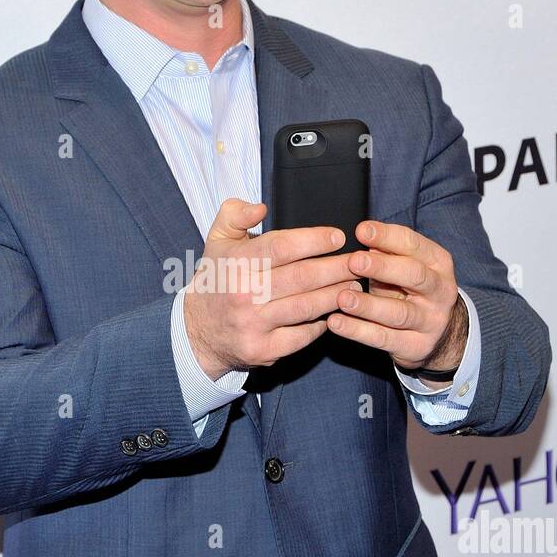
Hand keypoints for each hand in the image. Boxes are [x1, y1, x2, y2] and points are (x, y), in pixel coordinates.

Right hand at [183, 198, 362, 380]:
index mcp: (235, 264)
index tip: (338, 237)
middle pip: (301, 278)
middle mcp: (244, 295)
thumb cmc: (217, 280)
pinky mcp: (262, 349)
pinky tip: (334, 313)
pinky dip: (321, 325)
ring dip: (336, 295)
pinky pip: (301, 336)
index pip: (281, 247)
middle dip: (336, 268)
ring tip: (355, 285)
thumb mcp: (217, 240)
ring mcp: (253, 325)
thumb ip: (235, 214)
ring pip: (306, 308)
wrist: (197, 330)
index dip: (314, 240)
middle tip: (359, 261)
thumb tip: (260, 207)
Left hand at [326, 219, 467, 371]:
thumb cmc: (411, 290)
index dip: (387, 236)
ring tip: (342, 298)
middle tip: (354, 261)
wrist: (439, 333)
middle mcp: (440, 291)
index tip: (361, 231)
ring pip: (399, 313)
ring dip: (368, 305)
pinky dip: (357, 331)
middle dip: (382, 267)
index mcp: (438, 263)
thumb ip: (386, 253)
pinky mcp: (416, 347)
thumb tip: (363, 236)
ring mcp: (431, 322)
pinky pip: (383, 338)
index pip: (413, 245)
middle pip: (413, 275)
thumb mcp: (403, 267)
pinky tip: (336, 322)